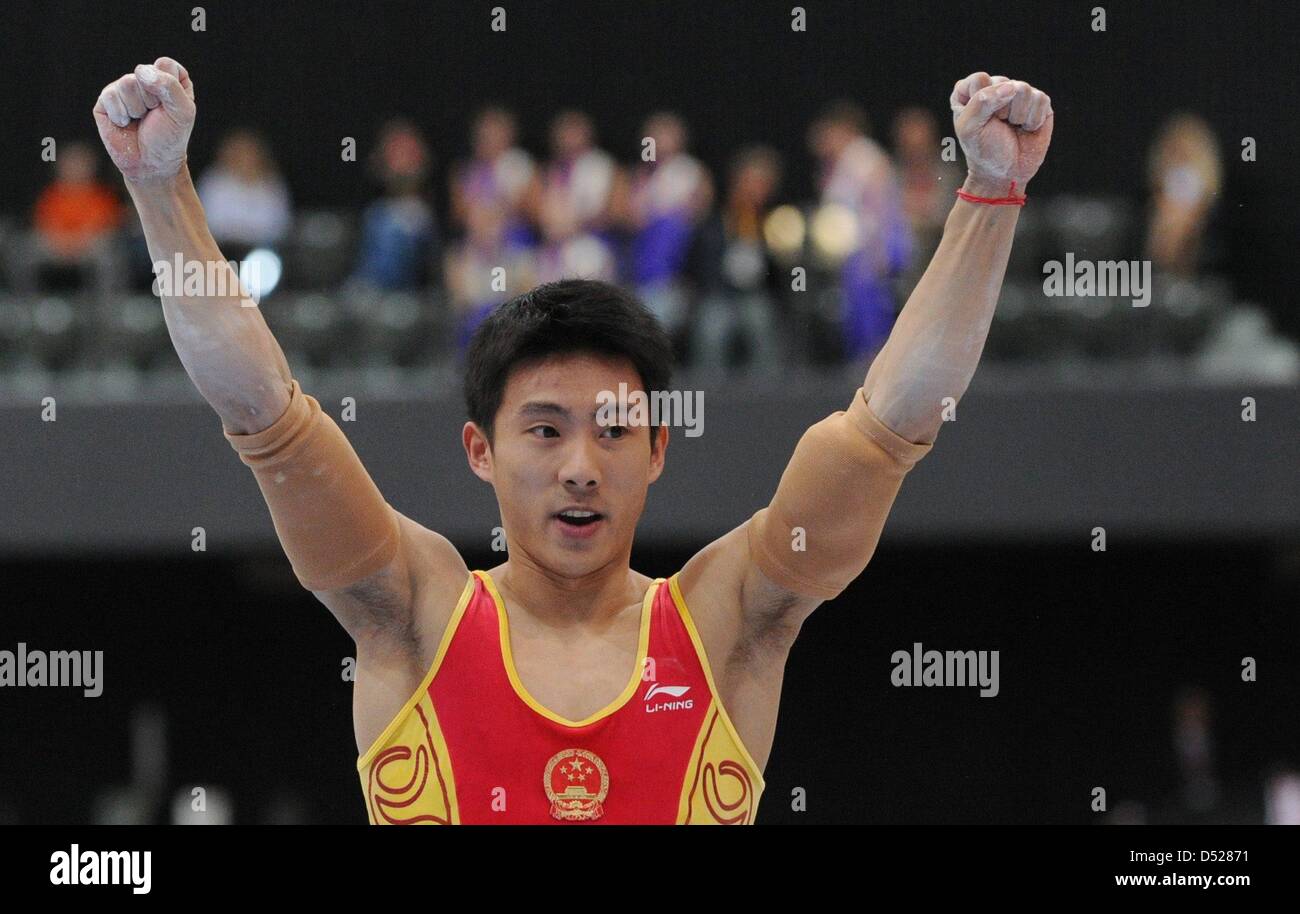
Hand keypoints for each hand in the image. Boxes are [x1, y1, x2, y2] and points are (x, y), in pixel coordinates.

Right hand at [93, 57, 195, 182]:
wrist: (150, 165)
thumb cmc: (169, 138)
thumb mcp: (182, 112)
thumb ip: (169, 86)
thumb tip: (140, 71)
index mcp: (169, 78)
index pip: (165, 64)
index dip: (169, 87)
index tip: (171, 107)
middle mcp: (145, 79)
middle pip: (144, 73)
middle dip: (152, 100)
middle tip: (153, 117)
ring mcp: (124, 88)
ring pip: (127, 83)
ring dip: (137, 108)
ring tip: (139, 120)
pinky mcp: (106, 99)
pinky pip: (110, 96)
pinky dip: (121, 115)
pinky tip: (125, 124)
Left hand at [950, 72, 1052, 195]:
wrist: (1006, 174)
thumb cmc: (983, 150)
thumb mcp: (969, 129)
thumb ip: (981, 102)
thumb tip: (1011, 87)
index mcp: (971, 91)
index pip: (979, 79)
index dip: (981, 102)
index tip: (980, 121)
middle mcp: (995, 87)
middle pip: (1003, 83)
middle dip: (1000, 111)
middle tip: (997, 126)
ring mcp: (1018, 92)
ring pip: (1023, 90)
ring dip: (1017, 116)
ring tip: (1012, 127)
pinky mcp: (1039, 101)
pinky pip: (1040, 100)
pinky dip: (1032, 120)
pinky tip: (1026, 128)